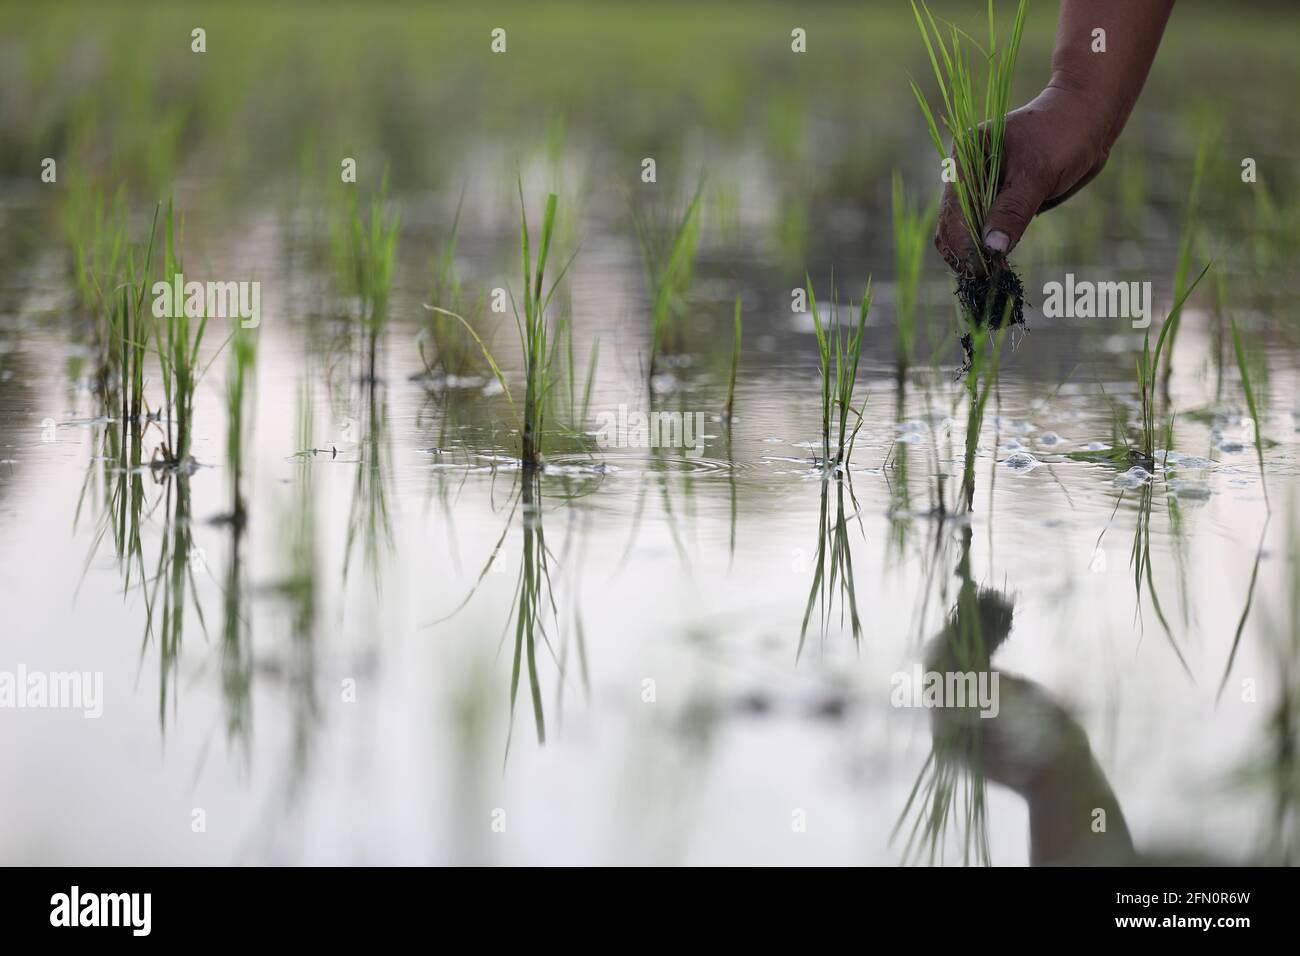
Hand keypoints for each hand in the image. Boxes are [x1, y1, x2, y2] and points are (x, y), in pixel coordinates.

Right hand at [934, 84, 1111, 272]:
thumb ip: (1013, 210)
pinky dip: (990, 250)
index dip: (963, 241)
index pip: (953, 210)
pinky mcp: (996, 204)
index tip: (982, 267)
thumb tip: (992, 249)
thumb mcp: (1038, 173)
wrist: (1088, 123)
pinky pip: (985, 233)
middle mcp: (966, 177)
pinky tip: (1000, 263)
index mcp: (965, 158)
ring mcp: (980, 192)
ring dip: (977, 255)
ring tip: (995, 273)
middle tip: (987, 276)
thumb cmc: (1063, 136)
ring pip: (965, 234)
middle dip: (965, 252)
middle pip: (951, 226)